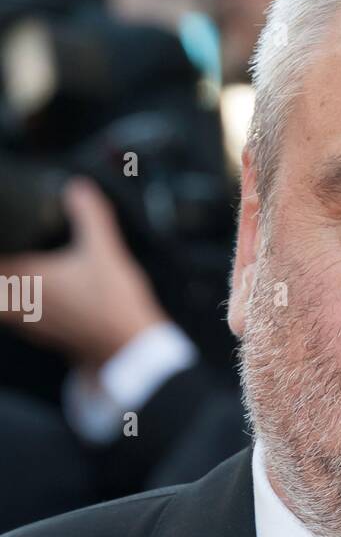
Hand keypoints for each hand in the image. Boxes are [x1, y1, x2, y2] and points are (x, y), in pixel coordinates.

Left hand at [0, 176, 167, 367]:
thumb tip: (79, 189)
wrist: (131, 347)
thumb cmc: (114, 304)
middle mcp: (27, 305)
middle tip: (12, 265)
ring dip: (9, 297)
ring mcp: (37, 325)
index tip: (6, 240)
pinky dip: (24, 312)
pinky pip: (25, 324)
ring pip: (7, 311)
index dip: (2, 254)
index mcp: (30, 280)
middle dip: (4, 276)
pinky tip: (40, 304)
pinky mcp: (52, 338)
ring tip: (17, 283)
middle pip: (0, 292)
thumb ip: (90, 215)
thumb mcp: (105, 251)